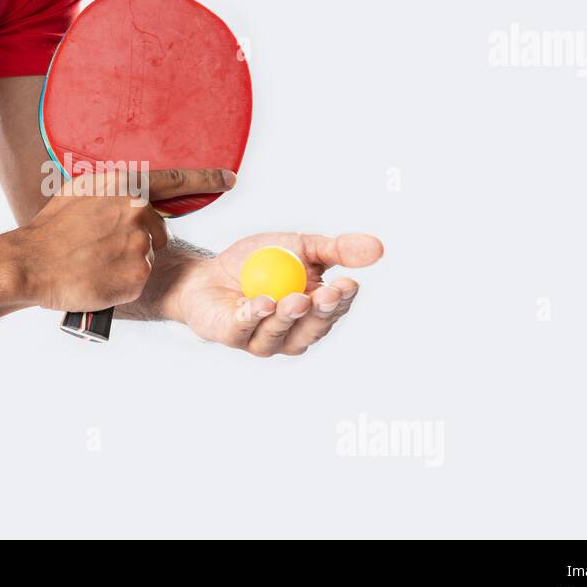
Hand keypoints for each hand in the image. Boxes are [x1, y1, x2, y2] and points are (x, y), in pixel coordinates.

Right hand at [13, 168, 235, 311]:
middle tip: (103, 247)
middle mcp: (139, 212)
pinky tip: (99, 278)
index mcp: (125, 186)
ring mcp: (140, 245)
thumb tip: (133, 191)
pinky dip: (123, 283)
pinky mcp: (138, 276)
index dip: (207, 180)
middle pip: (158, 228)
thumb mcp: (79, 191)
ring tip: (96, 263)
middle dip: (138, 238)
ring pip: (148, 255)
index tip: (229, 180)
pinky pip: (140, 280)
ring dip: (129, 262)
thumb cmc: (49, 229)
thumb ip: (113, 189)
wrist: (30, 263)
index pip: (177, 181)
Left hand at [171, 232, 383, 356]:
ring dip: (288, 317)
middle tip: (326, 294)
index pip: (334, 310)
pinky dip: (255, 316)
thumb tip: (378, 248)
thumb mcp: (300, 247)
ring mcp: (262, 340)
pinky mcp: (232, 336)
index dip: (342, 300)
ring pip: (280, 335)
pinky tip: (263, 303)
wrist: (208, 272)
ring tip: (295, 298)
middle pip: (311, 329)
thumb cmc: (258, 262)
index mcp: (313, 312)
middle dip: (320, 313)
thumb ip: (336, 249)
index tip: (349, 283)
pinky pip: (245, 330)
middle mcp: (292, 333)